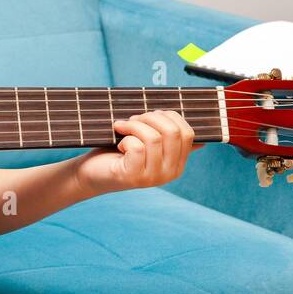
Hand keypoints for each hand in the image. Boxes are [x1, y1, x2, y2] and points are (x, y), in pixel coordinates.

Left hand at [71, 109, 202, 193]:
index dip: (168, 116)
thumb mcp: (148, 145)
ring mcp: (153, 177)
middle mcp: (170, 173)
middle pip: (173, 132)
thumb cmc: (119, 154)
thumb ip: (169, 141)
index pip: (188, 132)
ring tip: (122, 128)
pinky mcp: (134, 177)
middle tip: (132, 120)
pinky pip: (137, 147)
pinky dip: (125, 139)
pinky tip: (119, 144)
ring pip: (154, 137)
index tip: (148, 116)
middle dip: (150, 117)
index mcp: (178, 164)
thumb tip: (200, 141)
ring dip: (134, 125)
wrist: (92, 173)